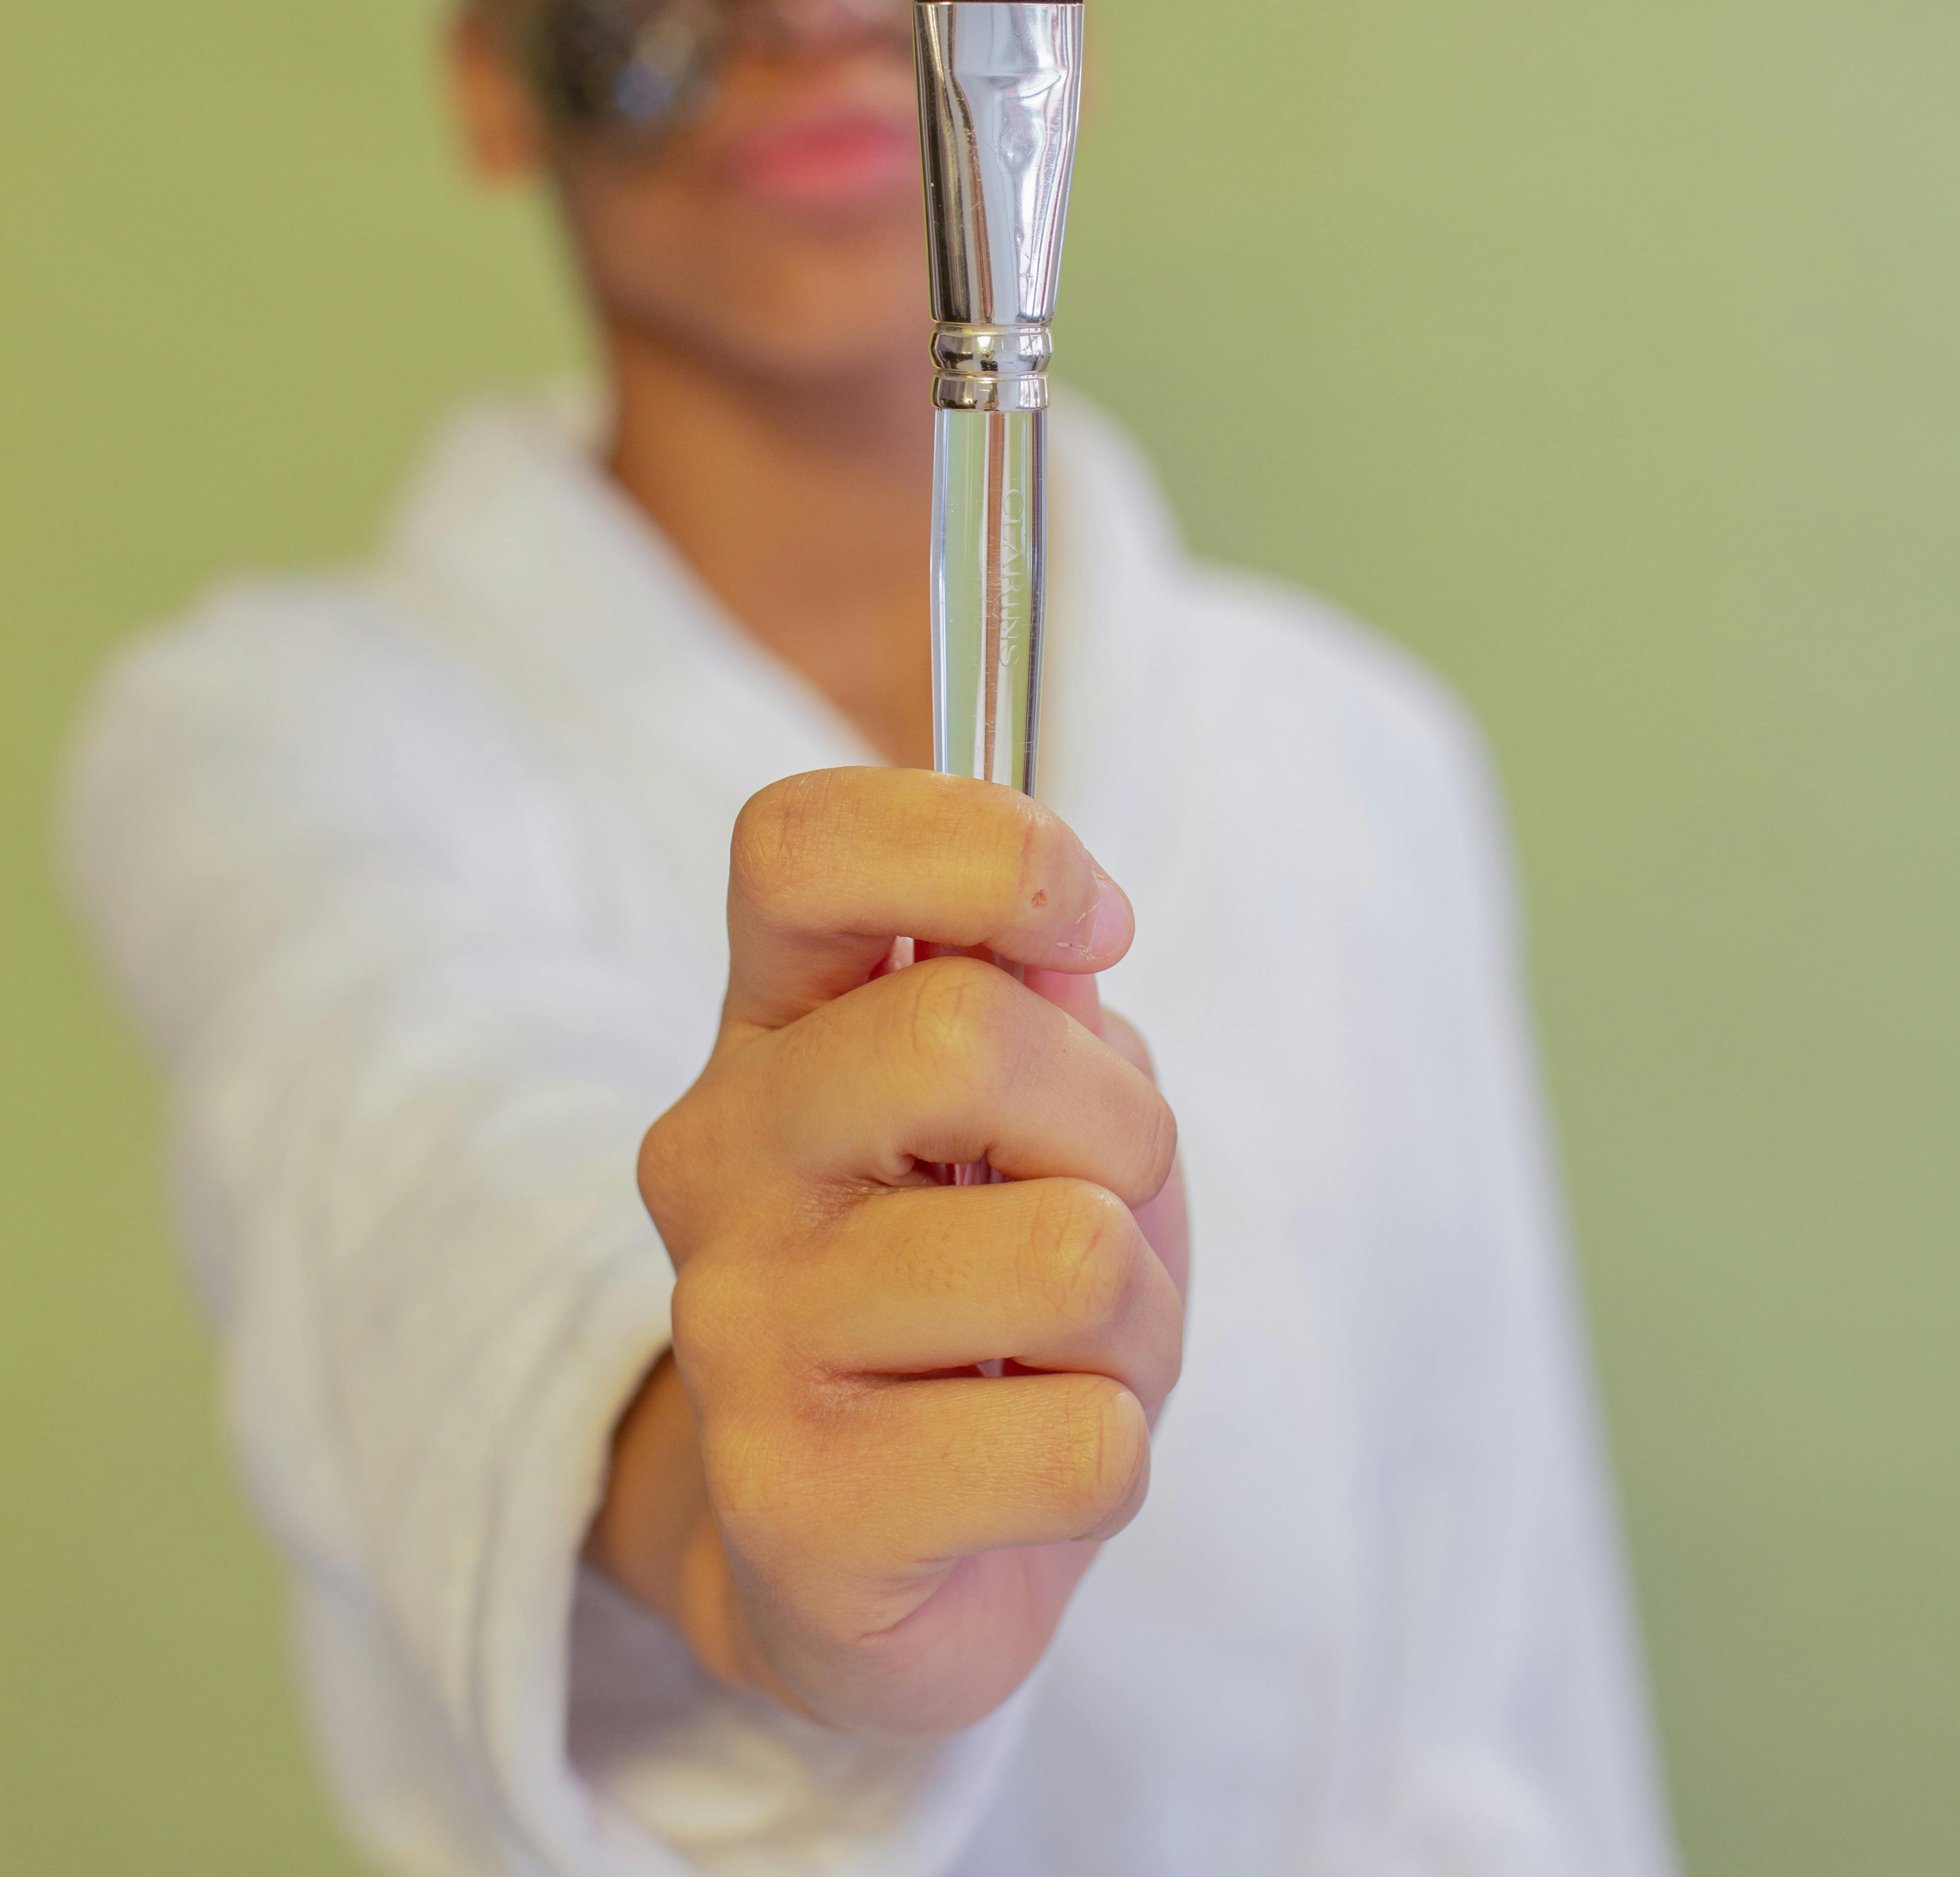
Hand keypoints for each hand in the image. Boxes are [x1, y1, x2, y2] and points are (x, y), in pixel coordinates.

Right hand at [589, 766, 1186, 1734]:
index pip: (799, 844)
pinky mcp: (794, 1507)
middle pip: (963, 1032)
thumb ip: (1045, 1010)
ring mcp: (736, 1330)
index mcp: (771, 1024)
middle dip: (1116, 1124)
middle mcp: (721, 1155)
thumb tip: (1061, 954)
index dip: (984, 846)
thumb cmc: (980, 1291)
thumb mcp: (1037, 1115)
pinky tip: (1023, 1470)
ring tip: (1066, 1356)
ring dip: (1137, 1315)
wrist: (861, 1558)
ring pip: (1066, 1252)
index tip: (1092, 927)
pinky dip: (1113, 1457)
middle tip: (1095, 1204)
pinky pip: (1082, 1443)